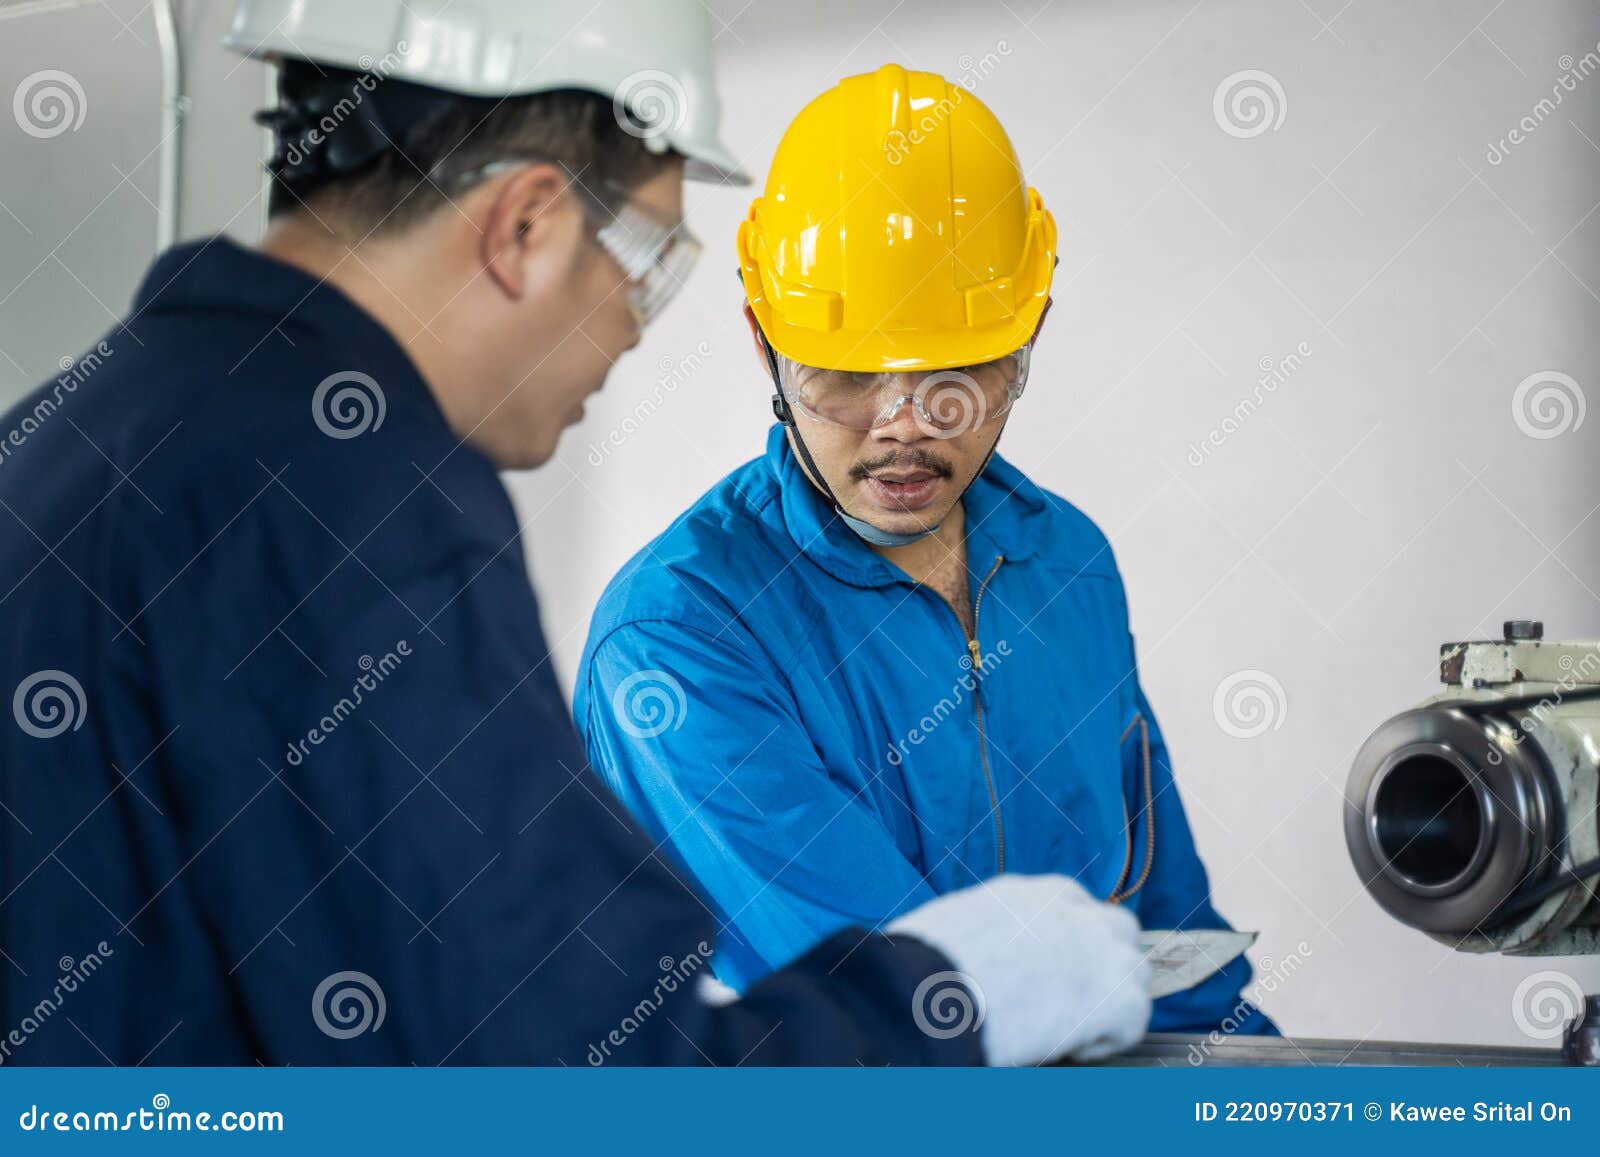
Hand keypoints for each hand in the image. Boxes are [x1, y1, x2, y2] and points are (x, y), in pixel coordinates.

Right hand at [887, 873, 1151, 1064]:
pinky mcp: (1120, 998)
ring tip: (1072, 1025)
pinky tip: (1067, 1047)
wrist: (941, 989)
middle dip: (1102, 957)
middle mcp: (1078, 912)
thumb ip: (992, 928)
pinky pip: (1133, 1021)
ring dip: (1110, 995)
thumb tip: (985, 952)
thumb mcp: (962, 922)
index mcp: (1036, 892)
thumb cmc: (931, 962)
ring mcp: (1105, 952)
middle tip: (1072, 993)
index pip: (1072, 904)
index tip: (1049, 964)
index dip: (1066, 938)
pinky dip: (1105, 1039)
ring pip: (1133, 970)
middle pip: (1116, 928)